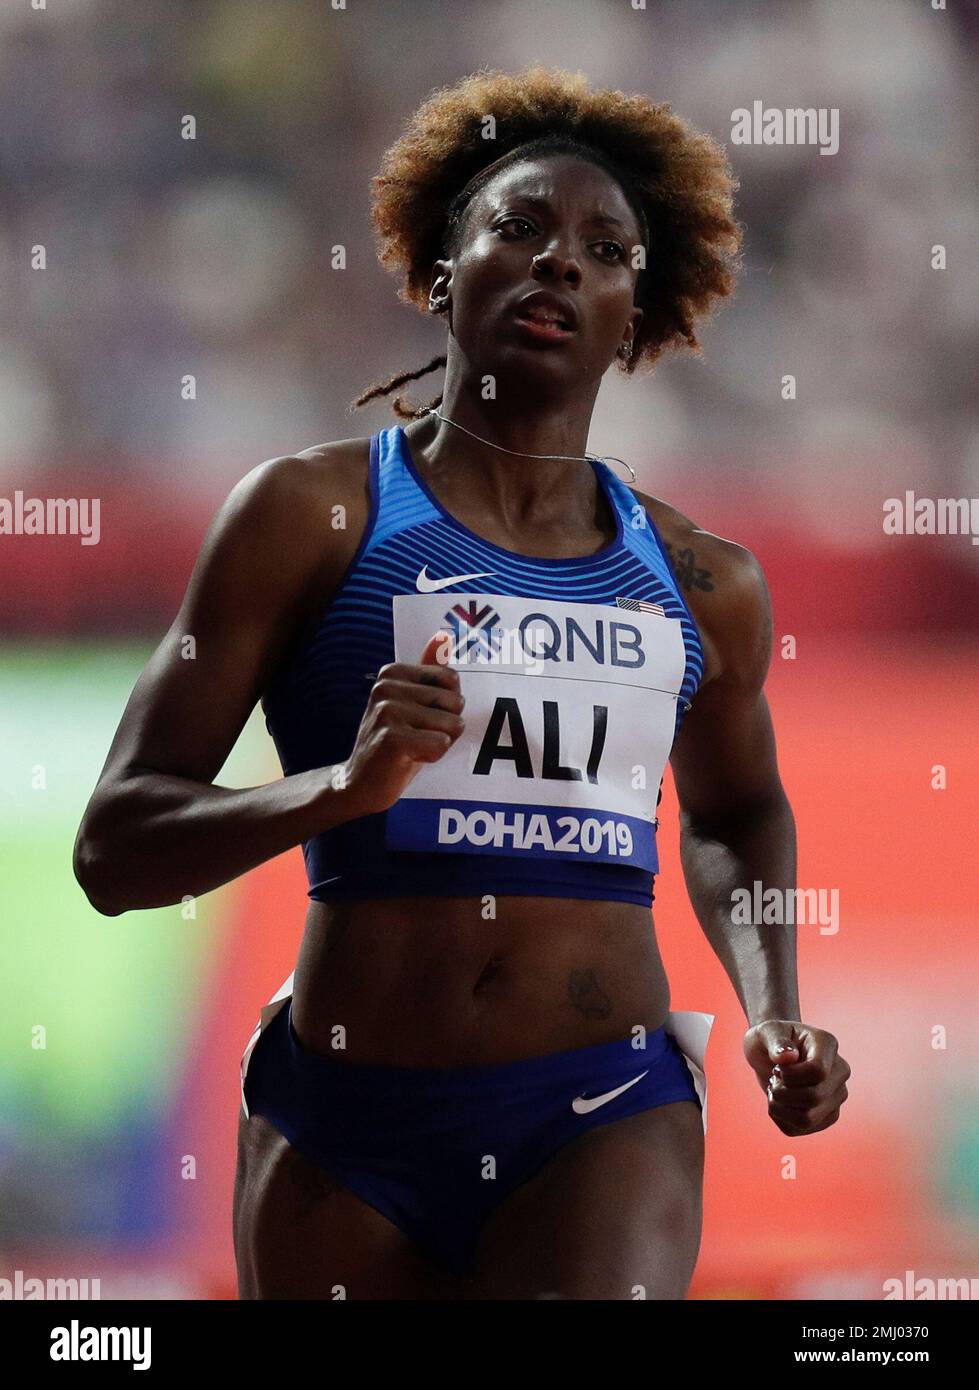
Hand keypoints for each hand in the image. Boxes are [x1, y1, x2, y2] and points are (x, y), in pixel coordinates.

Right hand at [343, 631, 464, 815]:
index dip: (445, 706)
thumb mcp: (411, 703)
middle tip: (416, 737)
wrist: (359, 783)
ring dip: (439, 743)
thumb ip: (427, 671)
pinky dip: (432, 757)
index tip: (418, 719)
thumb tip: (443, 636)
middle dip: (445, 726)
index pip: (452, 680)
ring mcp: (387, 711)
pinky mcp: (392, 738)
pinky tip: (407, 759)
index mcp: (392, 672)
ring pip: (452, 725)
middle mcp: (386, 686)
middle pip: (455, 702)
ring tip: (412, 748)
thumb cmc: (393, 741)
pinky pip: (441, 744)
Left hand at [743, 1020, 849, 1135]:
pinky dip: (781, 1119)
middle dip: (782, 1093)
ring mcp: (836, 1096)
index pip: (818, 1072)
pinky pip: (800, 1129)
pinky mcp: (827, 1116)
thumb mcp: (765, 1032)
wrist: (770, 1054)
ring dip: (780, 1108)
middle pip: (814, 1097)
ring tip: (774, 1092)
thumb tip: (788, 1057)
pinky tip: (779, 1103)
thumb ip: (776, 1041)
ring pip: (808, 1119)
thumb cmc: (769, 1039)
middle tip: (772, 1080)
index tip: (777, 1068)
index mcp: (828, 1044)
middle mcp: (840, 1071)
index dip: (790, 1076)